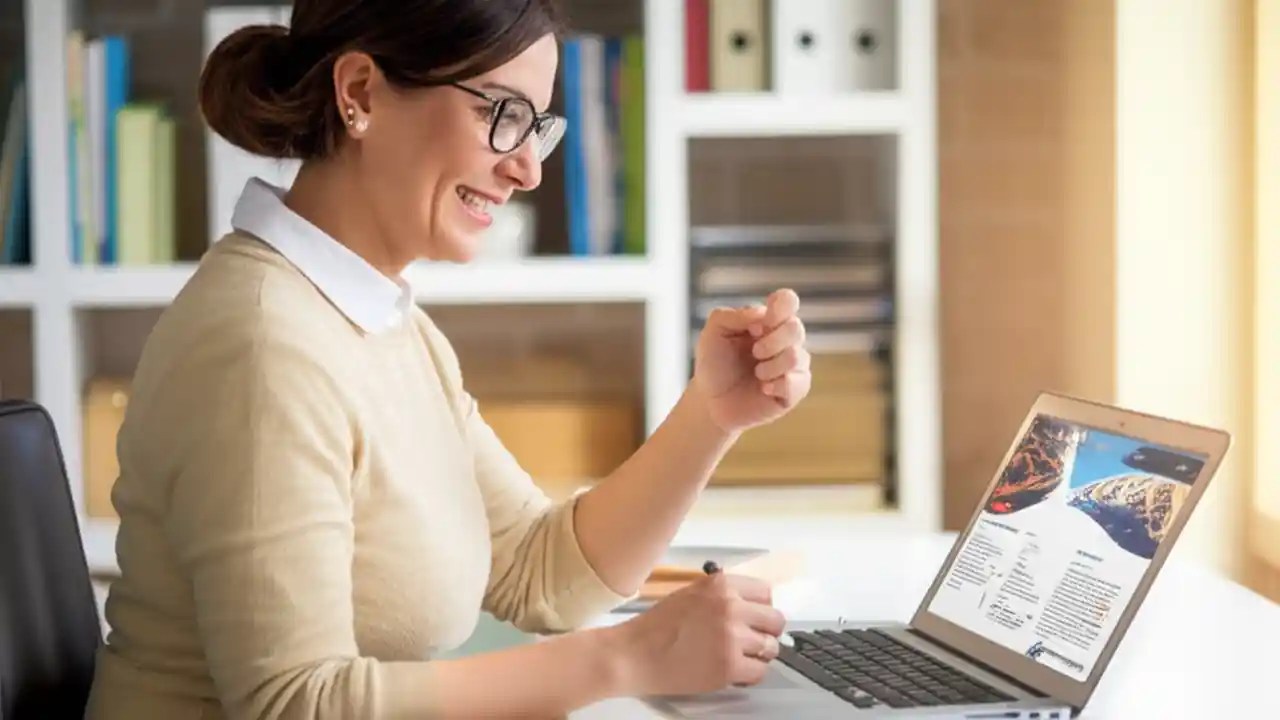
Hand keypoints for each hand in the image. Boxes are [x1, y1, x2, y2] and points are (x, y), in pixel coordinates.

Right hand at [611, 572, 786, 696]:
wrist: (634, 654)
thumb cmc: (657, 626)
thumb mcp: (691, 594)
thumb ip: (721, 595)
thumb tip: (748, 606)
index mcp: (721, 584)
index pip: (766, 593)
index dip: (760, 608)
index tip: (754, 618)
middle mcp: (731, 606)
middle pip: (775, 620)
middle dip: (766, 632)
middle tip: (751, 641)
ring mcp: (732, 637)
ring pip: (770, 647)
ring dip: (758, 655)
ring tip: (739, 658)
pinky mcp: (729, 666)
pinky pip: (760, 672)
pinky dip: (750, 675)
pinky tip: (734, 673)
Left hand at [692, 288, 811, 433]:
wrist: (711, 402)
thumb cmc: (714, 364)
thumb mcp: (713, 333)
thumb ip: (733, 316)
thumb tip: (762, 313)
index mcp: (767, 320)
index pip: (788, 301)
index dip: (779, 307)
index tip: (757, 326)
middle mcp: (785, 339)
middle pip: (796, 328)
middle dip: (771, 341)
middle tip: (754, 352)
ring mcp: (793, 365)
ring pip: (798, 356)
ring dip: (771, 366)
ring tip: (757, 374)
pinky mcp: (796, 389)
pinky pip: (799, 382)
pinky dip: (778, 385)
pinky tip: (764, 389)